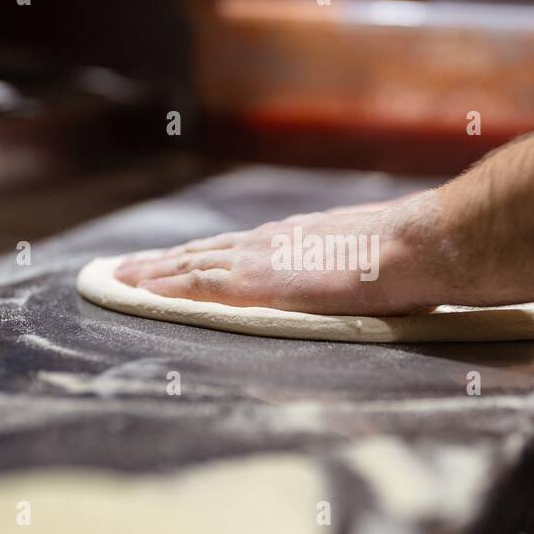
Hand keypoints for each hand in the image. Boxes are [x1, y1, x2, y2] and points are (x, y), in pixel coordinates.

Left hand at [114, 191, 451, 314]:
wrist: (413, 248)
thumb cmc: (408, 262)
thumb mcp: (370, 266)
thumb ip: (348, 276)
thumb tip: (356, 292)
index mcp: (296, 241)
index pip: (237, 250)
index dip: (203, 256)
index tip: (178, 261)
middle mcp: (269, 242)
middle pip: (203, 251)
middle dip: (164, 261)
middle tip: (129, 267)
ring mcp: (258, 257)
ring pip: (190, 263)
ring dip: (152, 271)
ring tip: (120, 277)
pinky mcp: (253, 280)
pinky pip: (194, 282)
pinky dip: (163, 285)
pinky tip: (138, 290)